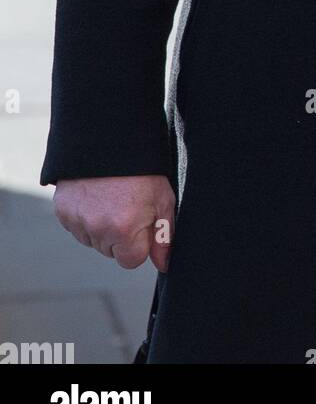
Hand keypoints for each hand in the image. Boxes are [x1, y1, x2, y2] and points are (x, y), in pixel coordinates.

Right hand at [52, 175, 175, 272]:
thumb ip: (164, 237)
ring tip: (112, 198)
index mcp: (124, 229)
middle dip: (120, 235)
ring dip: (101, 227)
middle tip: (127, 205)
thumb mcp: (163, 199)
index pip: (131, 260)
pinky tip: (96, 196)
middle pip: (111, 251)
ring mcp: (77, 220)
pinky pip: (76, 227)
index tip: (142, 222)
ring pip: (93, 240)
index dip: (140, 242)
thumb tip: (163, 265)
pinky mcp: (62, 210)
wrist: (111, 137)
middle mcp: (98, 228)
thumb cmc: (143, 170)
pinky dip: (85, 217)